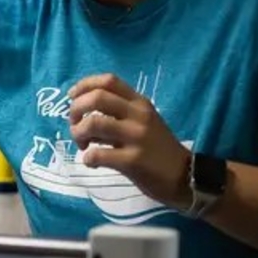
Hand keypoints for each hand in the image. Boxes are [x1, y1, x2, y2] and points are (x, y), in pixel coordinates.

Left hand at [66, 73, 191, 209]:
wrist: (184, 176)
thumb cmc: (157, 148)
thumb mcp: (143, 121)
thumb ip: (118, 112)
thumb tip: (82, 109)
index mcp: (140, 102)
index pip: (109, 81)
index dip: (85, 85)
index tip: (72, 97)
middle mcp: (139, 115)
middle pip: (97, 98)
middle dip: (76, 110)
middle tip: (74, 125)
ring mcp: (136, 137)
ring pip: (94, 123)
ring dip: (78, 133)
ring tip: (83, 145)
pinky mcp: (133, 160)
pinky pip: (98, 154)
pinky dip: (87, 158)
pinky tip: (93, 162)